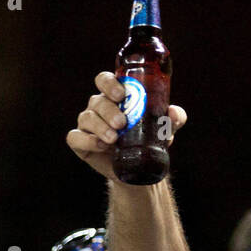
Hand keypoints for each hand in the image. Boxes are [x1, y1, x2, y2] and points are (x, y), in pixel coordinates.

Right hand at [66, 72, 186, 179]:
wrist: (140, 170)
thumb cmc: (150, 141)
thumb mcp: (164, 129)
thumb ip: (172, 119)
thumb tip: (174, 113)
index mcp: (115, 97)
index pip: (105, 80)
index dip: (109, 83)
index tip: (121, 93)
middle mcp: (99, 108)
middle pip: (97, 100)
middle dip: (108, 110)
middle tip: (122, 123)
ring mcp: (88, 125)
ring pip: (86, 117)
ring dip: (100, 126)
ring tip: (113, 138)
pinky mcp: (81, 143)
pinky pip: (75, 138)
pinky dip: (87, 140)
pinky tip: (100, 145)